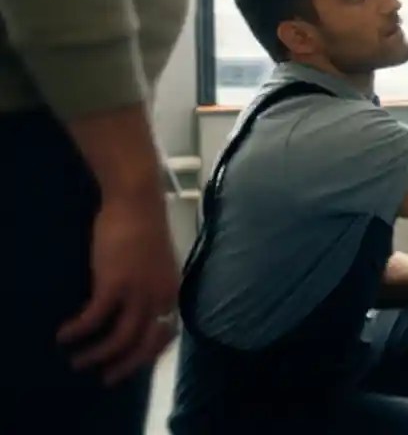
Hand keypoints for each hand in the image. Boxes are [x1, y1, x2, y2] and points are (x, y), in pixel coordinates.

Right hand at [57, 193, 179, 385]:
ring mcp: (139, 292)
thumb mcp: (155, 262)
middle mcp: (161, 296)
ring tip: (78, 361)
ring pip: (121, 339)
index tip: (132, 362)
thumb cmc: (142, 226)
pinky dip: (79, 331)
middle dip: (125, 365)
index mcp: (172, 290)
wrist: (135, 200)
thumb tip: (135, 306)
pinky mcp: (114, 284)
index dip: (149, 354)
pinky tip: (64, 335)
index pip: (168, 334)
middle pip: (146, 344)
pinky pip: (95, 319)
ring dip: (98, 355)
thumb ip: (151, 285)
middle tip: (105, 377)